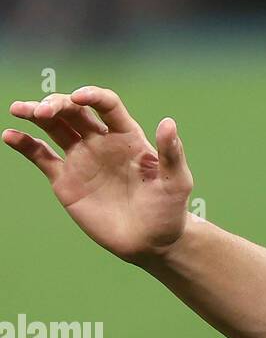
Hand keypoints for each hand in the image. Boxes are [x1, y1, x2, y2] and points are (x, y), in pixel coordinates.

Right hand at [4, 86, 193, 263]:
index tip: (78, 97)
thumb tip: (168, 122)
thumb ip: (171, 152)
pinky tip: (9, 135)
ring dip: (36, 114)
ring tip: (19, 109)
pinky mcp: (66, 180)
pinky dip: (25, 144)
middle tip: (41, 110)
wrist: (150, 241)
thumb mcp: (177, 181)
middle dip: (57, 104)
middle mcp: (102, 142)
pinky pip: (41, 157)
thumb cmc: (169, 209)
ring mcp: (82, 159)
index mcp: (129, 136)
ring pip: (55, 128)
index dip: (92, 97)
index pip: (107, 106)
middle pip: (75, 111)